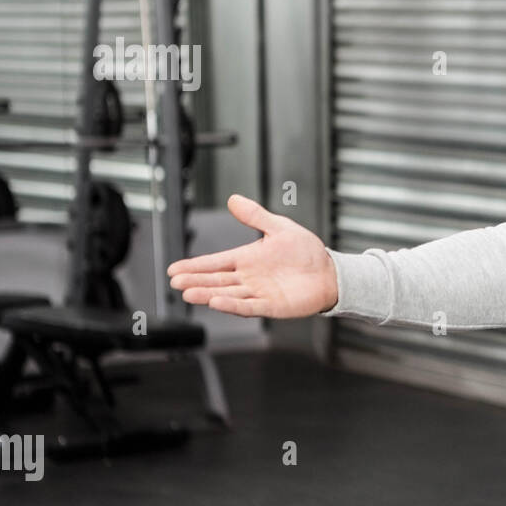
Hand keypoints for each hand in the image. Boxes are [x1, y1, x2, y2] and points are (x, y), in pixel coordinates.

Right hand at [167, 194, 338, 317]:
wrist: (330, 272)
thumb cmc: (307, 252)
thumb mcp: (280, 228)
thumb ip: (256, 216)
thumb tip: (233, 199)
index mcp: (248, 259)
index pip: (216, 262)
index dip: (195, 265)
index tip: (174, 269)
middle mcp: (249, 277)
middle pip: (216, 280)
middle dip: (195, 280)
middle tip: (175, 282)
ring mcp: (259, 293)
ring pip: (228, 294)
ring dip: (208, 293)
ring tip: (189, 293)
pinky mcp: (272, 305)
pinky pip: (249, 306)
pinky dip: (232, 305)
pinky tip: (216, 302)